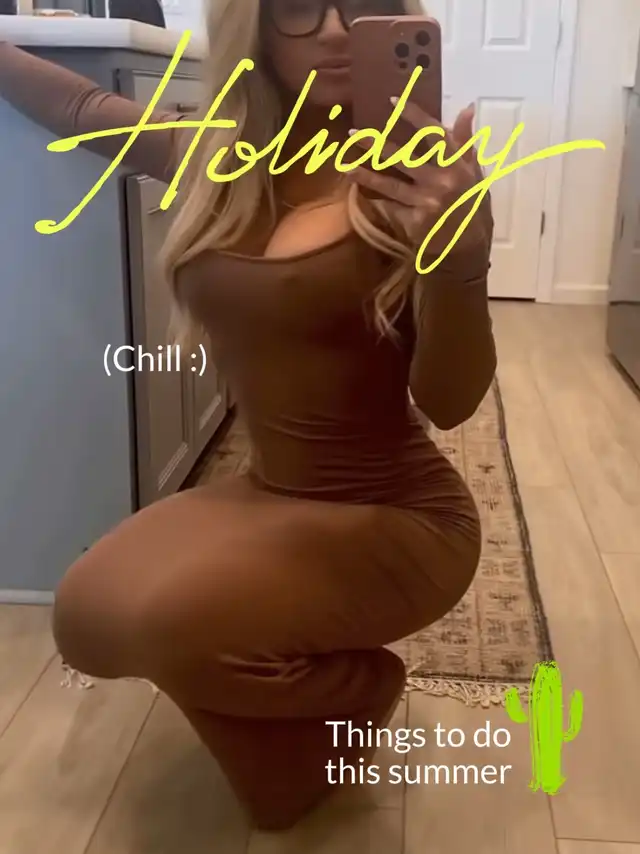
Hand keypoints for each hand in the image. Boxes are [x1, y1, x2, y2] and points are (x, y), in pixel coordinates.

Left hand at [347, 101, 491, 266]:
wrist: (467, 245)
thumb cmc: (470, 205)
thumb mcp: (474, 172)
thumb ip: (465, 142)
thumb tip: (467, 107)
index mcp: (457, 165)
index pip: (433, 134)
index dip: (414, 115)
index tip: (393, 101)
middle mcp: (441, 181)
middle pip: (403, 157)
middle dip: (376, 145)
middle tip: (354, 134)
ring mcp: (426, 202)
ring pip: (390, 185)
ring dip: (366, 175)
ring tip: (346, 165)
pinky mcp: (415, 221)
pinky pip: (392, 207)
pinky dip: (379, 201)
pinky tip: (361, 193)